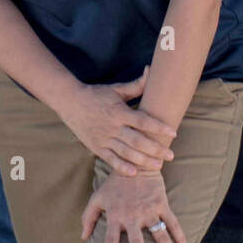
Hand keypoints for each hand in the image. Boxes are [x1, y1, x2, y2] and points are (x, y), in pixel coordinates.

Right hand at [56, 68, 176, 177]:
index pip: (143, 121)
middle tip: (171, 155)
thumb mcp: (116, 89)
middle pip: (137, 140)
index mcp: (119, 111)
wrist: (70, 102)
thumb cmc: (96, 94)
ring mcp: (104, 138)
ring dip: (143, 160)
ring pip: (126, 152)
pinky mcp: (96, 147)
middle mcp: (112, 126)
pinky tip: (134, 172)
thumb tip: (150, 71)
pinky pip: (110, 159)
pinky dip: (122, 167)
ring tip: (158, 166)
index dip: (158, 127)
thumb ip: (136, 85)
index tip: (173, 133)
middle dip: (155, 149)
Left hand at [80, 172, 186, 242]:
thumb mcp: (98, 197)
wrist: (136, 160)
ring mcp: (149, 211)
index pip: (110, 240)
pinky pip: (173, 223)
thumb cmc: (115, 183)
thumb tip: (83, 237)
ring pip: (159, 235)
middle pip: (137, 242)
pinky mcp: (162, 204)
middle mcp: (133, 216)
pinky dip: (180, 236)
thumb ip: (88, 217)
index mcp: (116, 215)